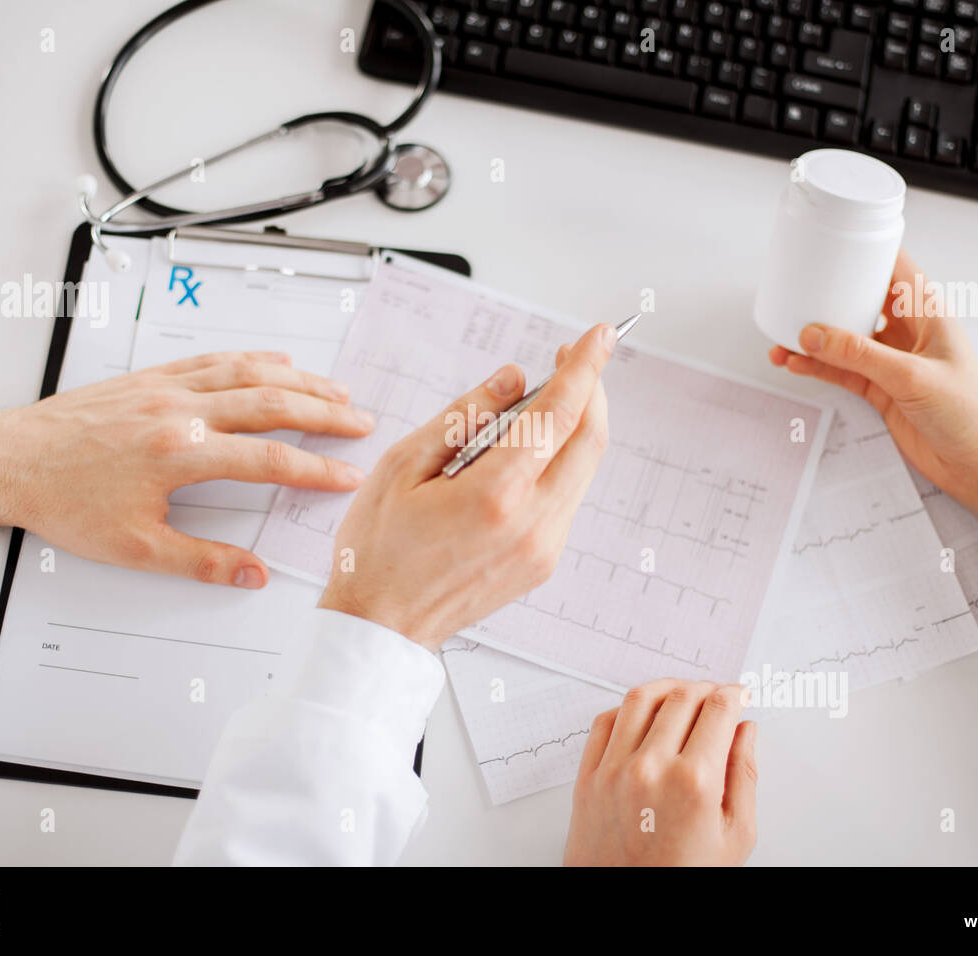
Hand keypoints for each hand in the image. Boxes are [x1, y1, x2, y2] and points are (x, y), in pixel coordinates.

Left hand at [0, 351, 372, 587]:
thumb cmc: (65, 502)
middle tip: (360, 421)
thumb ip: (201, 562)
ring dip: (298, 381)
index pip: (268, 458)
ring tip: (335, 390)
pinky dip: (252, 359)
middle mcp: (180, 411)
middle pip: (271, 404)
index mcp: (180, 453)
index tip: (347, 475)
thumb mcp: (136, 547)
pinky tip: (277, 362)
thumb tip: (251, 574)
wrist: (10, 461)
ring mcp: (167, 388)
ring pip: (248, 373)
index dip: (315, 469)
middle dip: (324, 413)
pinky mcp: (152, 377)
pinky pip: (214, 359)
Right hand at [317, 324, 614, 650]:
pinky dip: (557, 462)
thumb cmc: (378, 548)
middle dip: (590, 390)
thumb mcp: (403, 465)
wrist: (382, 626)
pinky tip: (522, 455)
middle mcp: (533, 523)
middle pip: (589, 440)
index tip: (599, 335)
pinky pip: (567, 496)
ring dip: (574, 427)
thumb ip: (464, 414)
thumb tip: (513, 379)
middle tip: (570, 359)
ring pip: (583, 469)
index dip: (584, 366)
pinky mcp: (544, 562)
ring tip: (532, 408)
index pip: (560, 414)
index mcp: (496, 495)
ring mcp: (545, 547)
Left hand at [564, 680, 756, 866]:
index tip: (739, 695)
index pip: (718, 709)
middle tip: (716, 696)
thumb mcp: (734, 836)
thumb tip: (746, 731)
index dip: (734, 694)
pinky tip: (643, 713)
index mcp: (695, 782)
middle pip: (682, 698)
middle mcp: (651, 767)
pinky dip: (627, 707)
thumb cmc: (682, 877)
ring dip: (667, 687)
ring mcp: (614, 769)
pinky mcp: (587, 776)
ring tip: (682, 694)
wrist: (626, 904)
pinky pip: (605, 721)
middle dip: (706, 689)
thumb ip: (744, 775)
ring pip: (640, 699)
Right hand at [770, 249, 977, 588]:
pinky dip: (818, 367)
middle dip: (827, 298)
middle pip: (861, 302)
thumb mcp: (912, 377)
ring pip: (845, 340)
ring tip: (782, 339)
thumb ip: (860, 355)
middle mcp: (909, 332)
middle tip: (793, 296)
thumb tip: (815, 335)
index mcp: (928, 313)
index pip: (893, 268)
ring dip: (814, 340)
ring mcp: (893, 361)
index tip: (829, 246)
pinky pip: (842, 371)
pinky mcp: (881, 389)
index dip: (863, 254)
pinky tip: (796, 364)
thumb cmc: (973, 415)